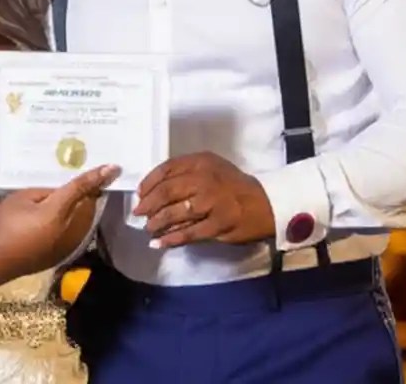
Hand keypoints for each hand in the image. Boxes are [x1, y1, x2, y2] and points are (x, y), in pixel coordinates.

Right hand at [0, 165, 120, 274]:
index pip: (81, 188)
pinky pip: (81, 230)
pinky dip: (81, 219)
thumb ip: (47, 191)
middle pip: (90, 203)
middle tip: (93, 177)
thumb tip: (63, 190)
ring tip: (84, 193)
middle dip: (93, 190)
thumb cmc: (7, 224)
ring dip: (88, 205)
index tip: (114, 167)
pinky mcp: (68, 251)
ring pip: (88, 218)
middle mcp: (70, 228)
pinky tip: (71, 214)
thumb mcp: (23, 198)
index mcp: (58, 211)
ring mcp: (71, 242)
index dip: (97, 177)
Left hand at [134, 152, 274, 248]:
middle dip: (148, 205)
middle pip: (166, 191)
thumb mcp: (211, 168)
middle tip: (139, 214)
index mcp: (201, 162)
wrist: (266, 203)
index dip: (148, 183)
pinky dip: (171, 239)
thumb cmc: (233, 185)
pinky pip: (188, 233)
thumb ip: (186, 173)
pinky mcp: (218, 224)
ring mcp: (211, 202)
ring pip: (174, 213)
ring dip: (157, 223)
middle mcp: (205, 179)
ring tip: (149, 229)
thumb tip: (154, 188)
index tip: (139, 194)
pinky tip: (159, 244)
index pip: (166, 169)